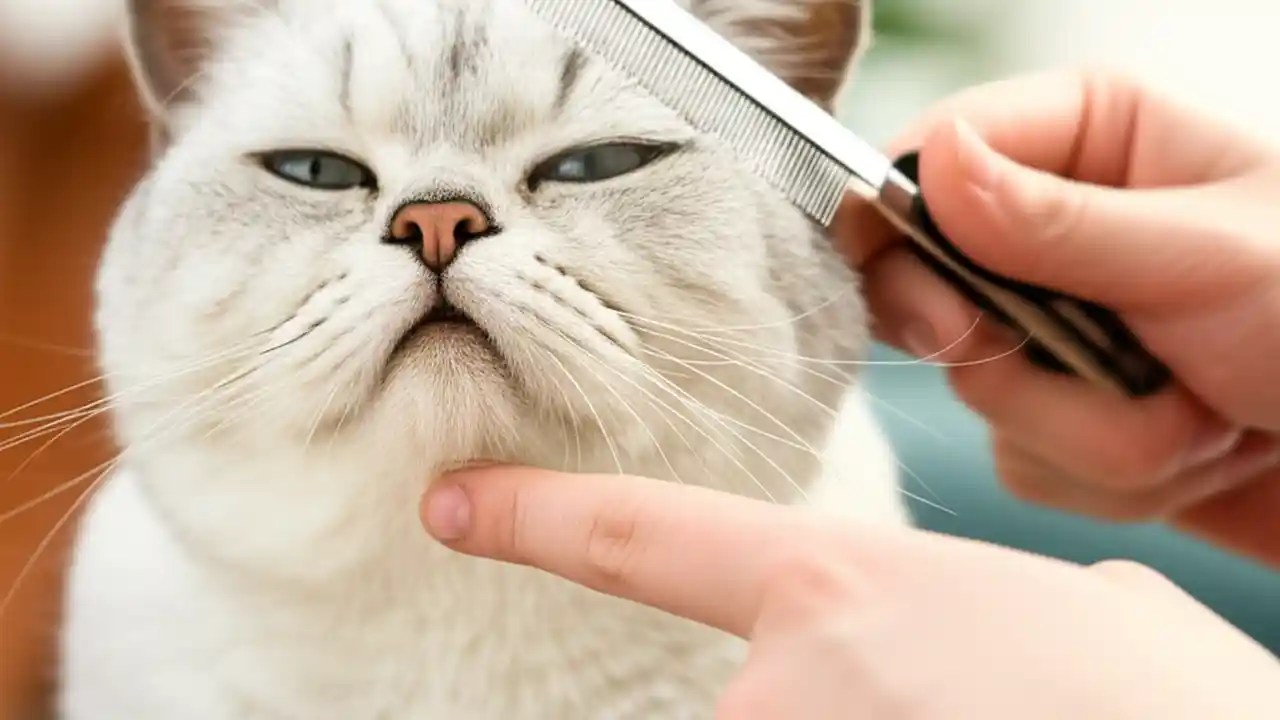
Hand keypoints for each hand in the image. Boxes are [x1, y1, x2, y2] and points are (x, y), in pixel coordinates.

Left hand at [422, 467, 1279, 718]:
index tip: (452, 504)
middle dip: (826, 713)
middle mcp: (781, 689)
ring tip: (972, 716)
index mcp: (838, 592)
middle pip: (735, 707)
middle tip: (947, 699)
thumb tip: (975, 641)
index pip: (639, 537)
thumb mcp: (1070, 609)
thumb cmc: (1159, 701)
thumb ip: (972, 617)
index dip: (533, 518)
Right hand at [842, 70, 1279, 562]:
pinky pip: (1026, 464)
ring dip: (1101, 432)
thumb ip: (1054, 222)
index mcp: (1087, 141)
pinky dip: (1115, 478)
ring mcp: (1057, 329)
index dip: (898, 233)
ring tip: (1209, 416)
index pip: (929, 161)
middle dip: (1021, 360)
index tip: (931, 314)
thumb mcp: (1205, 256)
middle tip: (1082, 359)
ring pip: (983, 398)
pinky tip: (1201, 453)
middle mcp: (1054, 230)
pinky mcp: (1068, 416)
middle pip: (929, 293)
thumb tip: (933, 164)